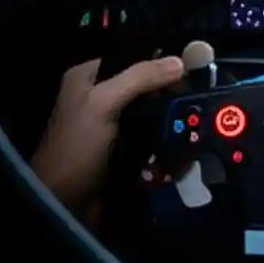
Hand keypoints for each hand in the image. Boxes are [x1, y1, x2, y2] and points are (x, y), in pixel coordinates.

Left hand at [30, 56, 185, 223]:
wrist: (64, 204)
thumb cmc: (77, 147)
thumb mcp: (103, 103)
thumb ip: (139, 78)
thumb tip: (179, 61)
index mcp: (87, 78)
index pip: (130, 58)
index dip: (158, 60)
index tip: (192, 65)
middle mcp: (99, 98)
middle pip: (143, 87)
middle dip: (169, 94)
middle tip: (200, 95)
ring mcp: (112, 127)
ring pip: (150, 114)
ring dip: (170, 119)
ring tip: (199, 119)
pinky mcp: (123, 152)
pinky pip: (151, 138)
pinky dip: (165, 140)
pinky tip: (186, 140)